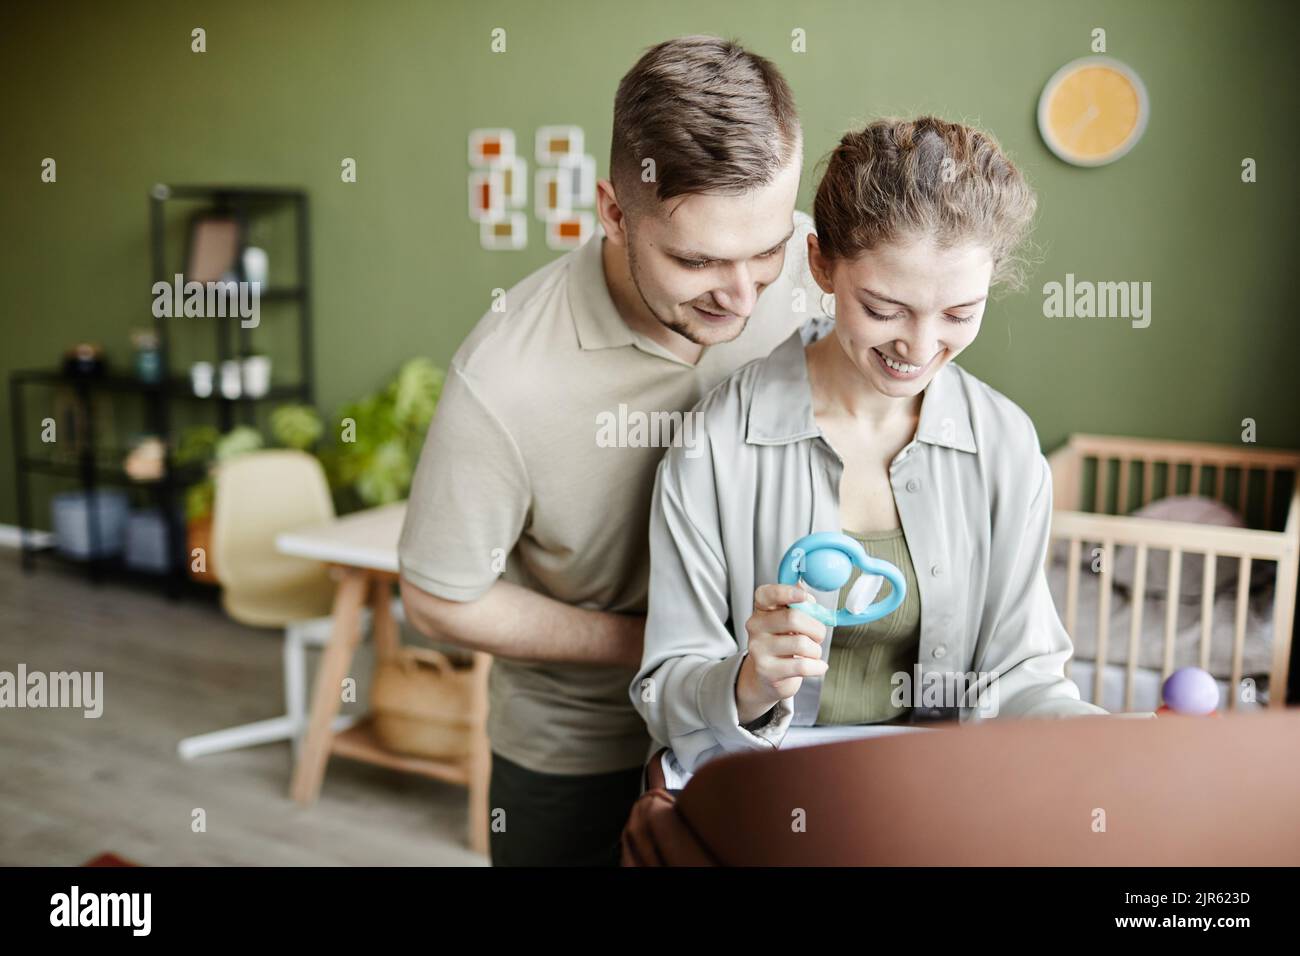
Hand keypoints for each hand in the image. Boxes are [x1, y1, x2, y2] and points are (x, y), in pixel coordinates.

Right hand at [736, 584, 827, 723]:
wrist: (768, 675)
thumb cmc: (784, 642)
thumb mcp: (788, 619)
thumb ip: (800, 604)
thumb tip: (807, 595)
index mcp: (762, 608)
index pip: (766, 594)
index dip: (786, 592)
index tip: (804, 597)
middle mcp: (756, 626)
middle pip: (793, 618)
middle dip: (816, 628)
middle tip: (819, 635)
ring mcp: (758, 649)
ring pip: (801, 643)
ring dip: (816, 650)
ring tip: (812, 652)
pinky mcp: (767, 670)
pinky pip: (802, 666)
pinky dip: (817, 666)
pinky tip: (819, 666)